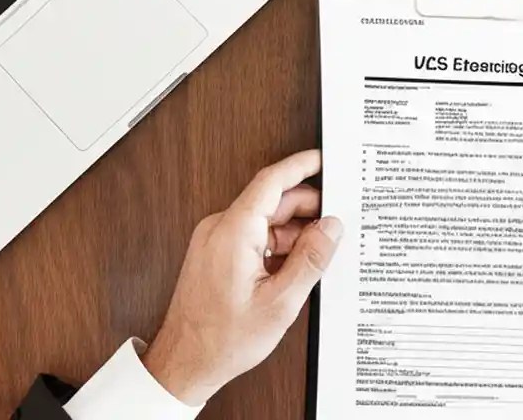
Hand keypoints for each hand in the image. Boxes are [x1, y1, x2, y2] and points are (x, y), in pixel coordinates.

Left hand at [143, 150, 342, 405]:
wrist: (185, 363)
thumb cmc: (222, 339)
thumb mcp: (280, 302)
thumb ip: (310, 259)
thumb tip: (331, 228)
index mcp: (234, 232)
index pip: (271, 182)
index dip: (301, 166)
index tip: (324, 159)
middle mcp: (220, 228)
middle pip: (272, 202)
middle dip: (307, 210)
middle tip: (336, 225)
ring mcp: (216, 240)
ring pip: (265, 221)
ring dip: (294, 233)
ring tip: (318, 257)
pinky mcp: (217, 254)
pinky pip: (254, 237)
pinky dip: (278, 246)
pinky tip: (295, 268)